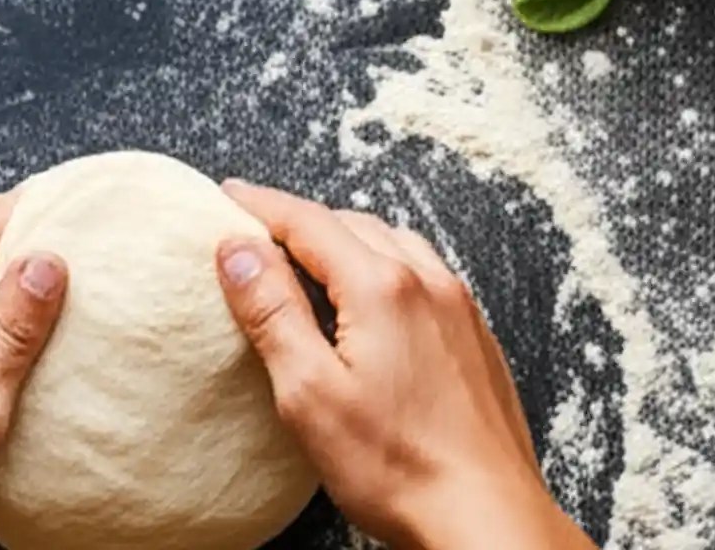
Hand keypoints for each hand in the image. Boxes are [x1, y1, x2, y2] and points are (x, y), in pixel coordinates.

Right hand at [214, 181, 595, 549]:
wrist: (487, 519)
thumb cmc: (398, 467)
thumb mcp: (309, 393)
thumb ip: (273, 312)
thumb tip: (239, 251)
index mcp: (382, 288)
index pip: (308, 222)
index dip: (261, 206)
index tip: (227, 197)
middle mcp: (427, 283)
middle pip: (351, 224)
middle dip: (299, 221)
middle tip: (256, 232)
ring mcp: (458, 308)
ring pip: (392, 243)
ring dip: (344, 239)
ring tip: (307, 259)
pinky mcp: (474, 336)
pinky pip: (423, 273)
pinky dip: (383, 265)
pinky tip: (369, 299)